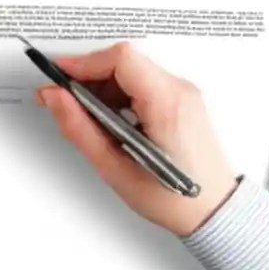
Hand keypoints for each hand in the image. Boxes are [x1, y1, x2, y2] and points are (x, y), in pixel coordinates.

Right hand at [37, 43, 237, 236]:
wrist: (213, 210)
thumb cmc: (173, 199)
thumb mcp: (115, 168)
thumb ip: (80, 128)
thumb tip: (55, 98)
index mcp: (167, 103)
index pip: (121, 59)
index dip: (84, 63)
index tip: (59, 76)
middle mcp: (179, 91)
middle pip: (124, 63)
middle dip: (90, 77)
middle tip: (64, 100)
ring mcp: (183, 94)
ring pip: (132, 72)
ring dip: (104, 88)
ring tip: (88, 118)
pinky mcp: (181, 101)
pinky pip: (144, 84)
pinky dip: (121, 95)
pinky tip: (110, 121)